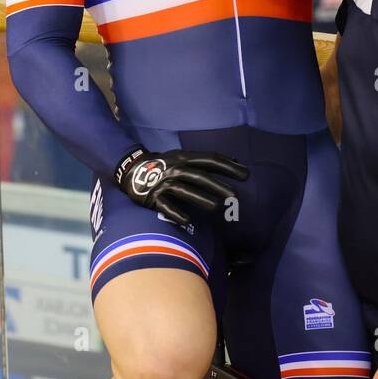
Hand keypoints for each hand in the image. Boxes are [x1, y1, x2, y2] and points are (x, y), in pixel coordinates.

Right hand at [115, 148, 248, 225]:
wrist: (131, 170)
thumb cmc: (166, 165)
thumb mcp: (184, 157)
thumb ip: (207, 160)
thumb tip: (236, 160)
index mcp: (184, 158)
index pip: (209, 160)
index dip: (228, 166)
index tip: (246, 175)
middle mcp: (175, 169)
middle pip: (199, 176)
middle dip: (217, 185)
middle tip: (235, 196)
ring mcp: (163, 183)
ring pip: (184, 191)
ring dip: (200, 199)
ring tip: (217, 208)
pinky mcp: (153, 198)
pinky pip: (165, 206)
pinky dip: (176, 213)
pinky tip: (188, 221)